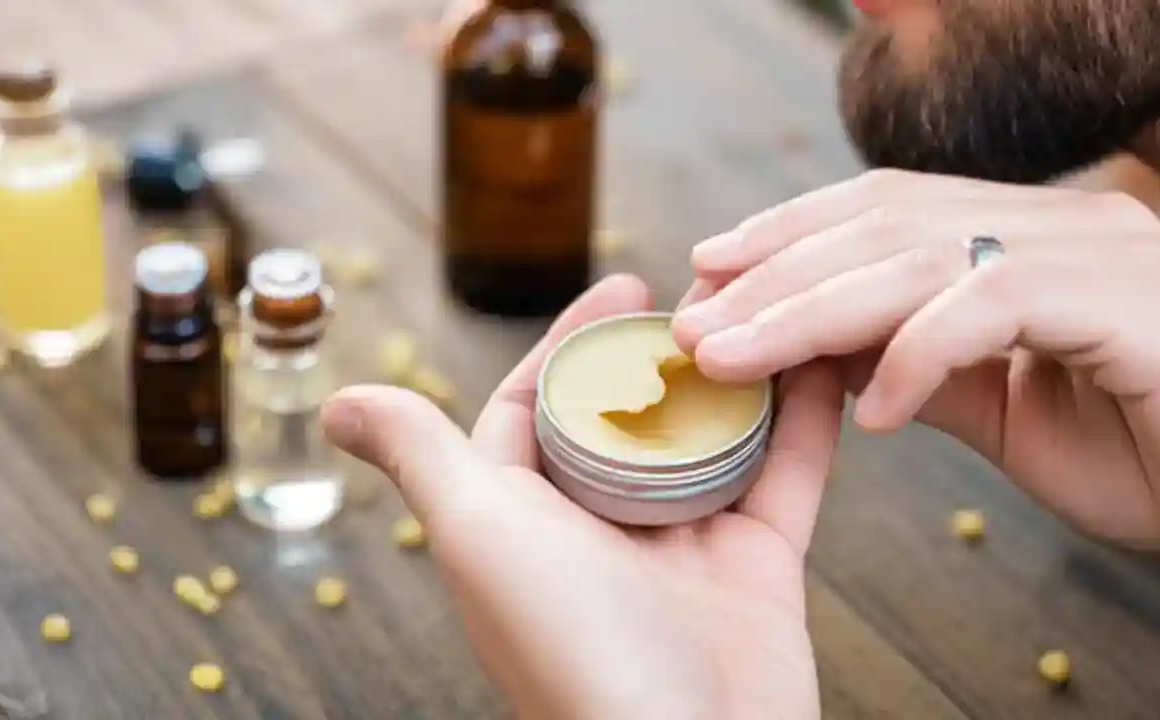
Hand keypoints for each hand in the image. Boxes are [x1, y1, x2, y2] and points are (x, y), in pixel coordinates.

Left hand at [322, 275, 842, 719]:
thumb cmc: (571, 649)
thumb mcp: (481, 532)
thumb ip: (424, 458)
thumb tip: (338, 402)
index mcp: (527, 523)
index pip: (540, 406)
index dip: (574, 342)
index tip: (621, 285)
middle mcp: (602, 535)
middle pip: (632, 415)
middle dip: (662, 349)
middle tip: (707, 288)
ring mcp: (684, 552)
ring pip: (712, 439)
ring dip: (734, 374)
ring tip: (761, 308)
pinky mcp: (760, 572)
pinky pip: (786, 479)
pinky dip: (805, 424)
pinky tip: (821, 364)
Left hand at [673, 169, 1159, 564]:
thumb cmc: (1144, 451)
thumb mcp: (1000, 411)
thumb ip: (916, 367)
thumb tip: (821, 356)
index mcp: (1021, 236)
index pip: (879, 207)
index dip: (784, 232)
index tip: (705, 270)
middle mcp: (1056, 223)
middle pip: (879, 223)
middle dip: (772, 272)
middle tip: (692, 320)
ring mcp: (1095, 251)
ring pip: (919, 256)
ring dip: (811, 310)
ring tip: (734, 358)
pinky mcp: (1129, 301)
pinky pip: (993, 308)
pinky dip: (918, 356)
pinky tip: (872, 413)